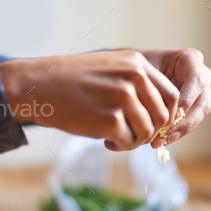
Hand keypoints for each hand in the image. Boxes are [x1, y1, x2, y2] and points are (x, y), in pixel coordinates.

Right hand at [0, 50, 178, 150]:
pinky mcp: (110, 119)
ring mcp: (122, 98)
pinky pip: (129, 142)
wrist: (39, 85)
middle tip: (134, 137)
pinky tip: (106, 142)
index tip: (153, 126)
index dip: (166, 116)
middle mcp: (134, 78)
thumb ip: (138, 85)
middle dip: (152, 132)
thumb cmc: (74, 81)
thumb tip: (165, 115)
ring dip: (135, 141)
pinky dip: (121, 147)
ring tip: (117, 139)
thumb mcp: (111, 69)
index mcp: (138, 64)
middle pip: (164, 116)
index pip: (171, 95)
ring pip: (148, 132)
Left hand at [138, 48, 210, 147]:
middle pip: (202, 102)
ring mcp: (199, 92)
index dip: (188, 99)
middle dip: (186, 121)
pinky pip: (189, 122)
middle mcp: (201, 75)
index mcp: (191, 60)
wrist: (133, 72)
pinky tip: (161, 141)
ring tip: (162, 141)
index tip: (174, 114)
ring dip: (181, 130)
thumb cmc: (136, 66)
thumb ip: (151, 85)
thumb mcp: (141, 70)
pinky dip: (176, 132)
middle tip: (168, 135)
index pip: (197, 81)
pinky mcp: (193, 107)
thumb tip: (157, 111)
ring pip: (198, 116)